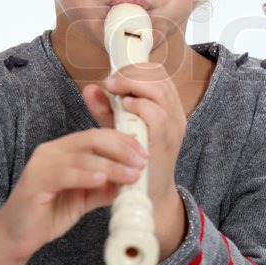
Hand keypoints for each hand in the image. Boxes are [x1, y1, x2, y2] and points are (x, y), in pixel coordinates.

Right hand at [0, 128, 147, 261]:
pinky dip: (86, 175)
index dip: (124, 141)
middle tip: (142, 161)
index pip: (100, 135)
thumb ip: (108, 186)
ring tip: (132, 174)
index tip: (145, 153)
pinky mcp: (34, 182)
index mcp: (66, 149)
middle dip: (122, 149)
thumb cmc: (52, 212)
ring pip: (82, 157)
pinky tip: (103, 180)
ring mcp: (41, 164)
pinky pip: (63, 174)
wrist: (19, 237)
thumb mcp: (88, 197)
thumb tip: (135, 179)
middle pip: (93, 139)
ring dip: (112, 165)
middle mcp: (53, 151)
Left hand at [82, 63, 186, 223]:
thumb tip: (89, 89)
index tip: (114, 75)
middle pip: (159, 76)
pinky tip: (123, 106)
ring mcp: (173, 127)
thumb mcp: (122, 129)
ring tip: (114, 90)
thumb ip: (106, 109)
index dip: (136, 67)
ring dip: (134, 85)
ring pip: (159, 90)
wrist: (149, 196)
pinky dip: (139, 105)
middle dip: (132, 73)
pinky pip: (157, 114)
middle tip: (110, 81)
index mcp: (169, 107)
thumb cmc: (135, 161)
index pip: (159, 73)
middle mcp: (176, 113)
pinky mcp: (165, 141)